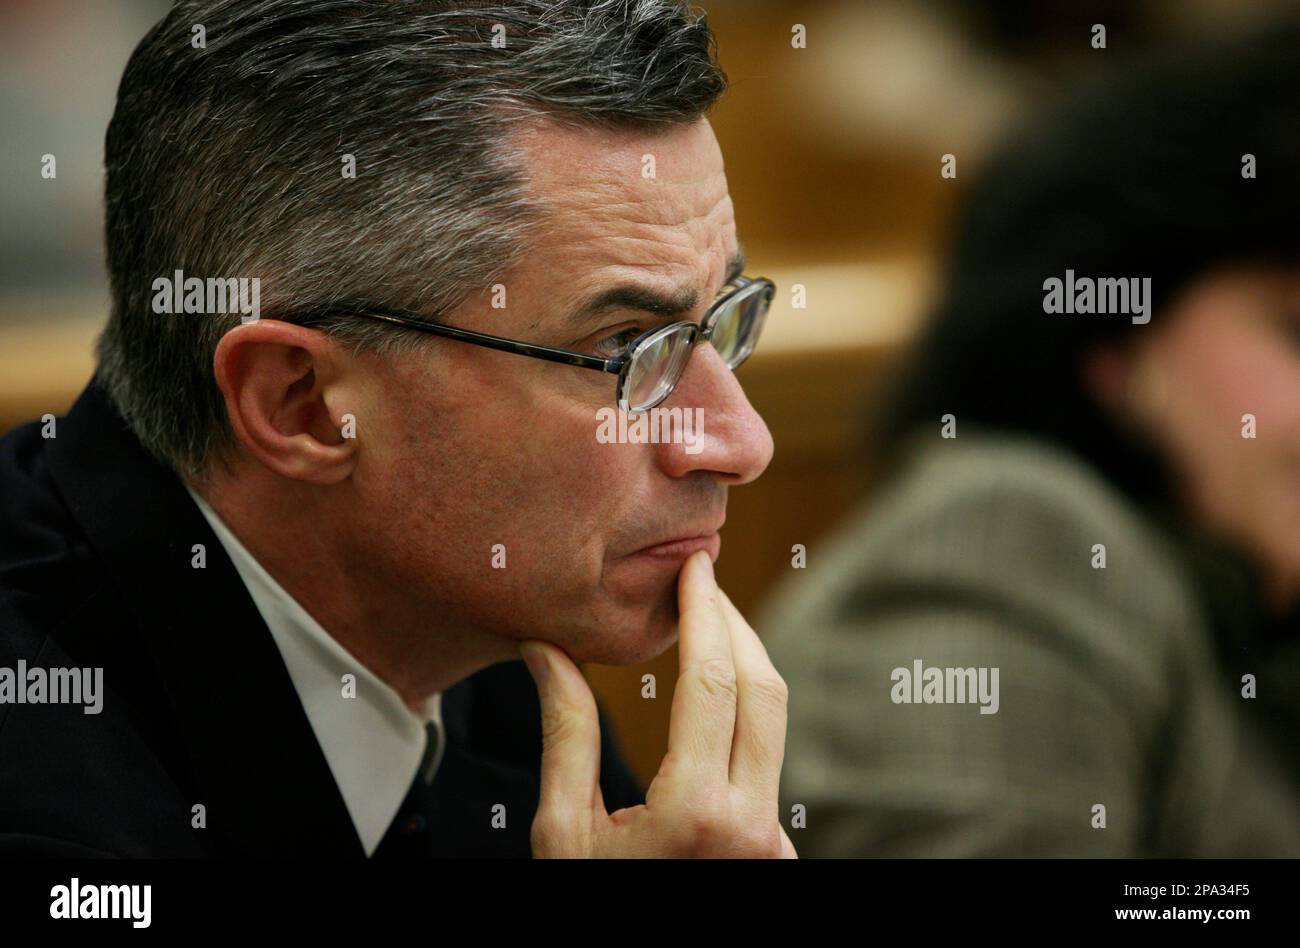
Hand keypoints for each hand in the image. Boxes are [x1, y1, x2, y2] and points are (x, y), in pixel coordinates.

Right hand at [520, 550, 796, 857]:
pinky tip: (712, 713)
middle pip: (763, 694)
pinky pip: (766, 776)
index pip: (710, 683)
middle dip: (735, 628)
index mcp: (695, 812)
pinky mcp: (780, 857)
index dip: (704, 613)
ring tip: (707, 632)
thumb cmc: (581, 907)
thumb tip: (546, 648)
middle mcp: (753, 826)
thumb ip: (566, 735)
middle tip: (704, 585)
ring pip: (772, 732)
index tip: (696, 566)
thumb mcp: (562, 833)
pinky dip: (739, 733)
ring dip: (742, 675)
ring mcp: (775, 846)